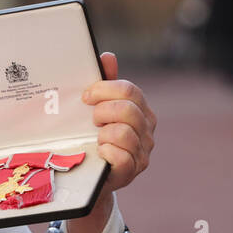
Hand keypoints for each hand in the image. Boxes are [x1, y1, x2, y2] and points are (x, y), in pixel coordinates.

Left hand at [81, 52, 155, 194]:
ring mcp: (142, 152)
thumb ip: (103, 84)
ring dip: (103, 133)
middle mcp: (147, 130)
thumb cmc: (93, 137)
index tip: (86, 96)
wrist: (88, 175)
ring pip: (123, 132)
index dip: (104, 89)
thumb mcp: (96, 109)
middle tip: (91, 119)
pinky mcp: (132, 171)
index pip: (130, 90)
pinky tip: (100, 152)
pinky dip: (106, 152)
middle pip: (128, 109)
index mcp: (140, 110)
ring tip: (96, 138)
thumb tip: (107, 57)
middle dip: (102, 111)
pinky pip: (121, 156)